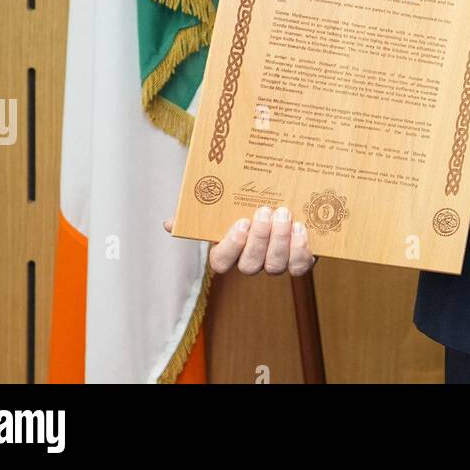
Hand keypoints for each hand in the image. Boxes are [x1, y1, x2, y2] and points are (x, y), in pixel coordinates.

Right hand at [162, 206, 317, 275]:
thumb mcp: (226, 205)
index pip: (221, 262)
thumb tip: (168, 223)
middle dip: (260, 238)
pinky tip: (300, 228)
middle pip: (250, 265)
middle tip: (267, 210)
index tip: (241, 223)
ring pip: (274, 266)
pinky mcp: (298, 261)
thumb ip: (202, 213)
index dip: (231, 247)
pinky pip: (299, 266)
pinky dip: (300, 248)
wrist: (289, 203)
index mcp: (230, 251)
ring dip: (280, 240)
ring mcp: (275, 264)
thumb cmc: (250, 205)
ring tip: (284, 213)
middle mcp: (251, 262)